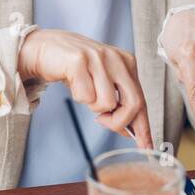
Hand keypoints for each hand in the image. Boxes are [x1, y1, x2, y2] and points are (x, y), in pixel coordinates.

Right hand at [17, 29, 151, 148]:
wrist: (47, 48)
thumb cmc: (75, 69)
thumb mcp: (102, 82)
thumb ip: (118, 102)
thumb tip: (129, 130)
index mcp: (127, 62)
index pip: (141, 99)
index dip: (144, 126)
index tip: (147, 146)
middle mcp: (117, 58)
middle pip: (133, 103)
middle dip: (118, 121)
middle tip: (102, 120)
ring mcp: (99, 58)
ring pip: (107, 103)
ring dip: (92, 106)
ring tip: (84, 90)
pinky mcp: (79, 61)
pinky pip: (86, 97)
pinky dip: (78, 97)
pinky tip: (74, 83)